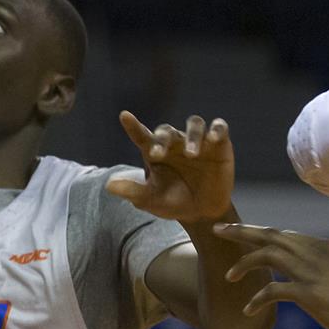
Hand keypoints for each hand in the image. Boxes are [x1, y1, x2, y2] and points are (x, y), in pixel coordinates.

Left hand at [106, 112, 234, 224]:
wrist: (201, 212)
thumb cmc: (172, 203)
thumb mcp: (151, 200)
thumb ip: (133, 191)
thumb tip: (109, 185)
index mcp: (156, 151)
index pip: (142, 135)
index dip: (133, 126)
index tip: (124, 116)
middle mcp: (176, 142)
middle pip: (167, 130)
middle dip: (162, 139)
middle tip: (157, 154)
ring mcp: (198, 141)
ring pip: (194, 124)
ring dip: (192, 136)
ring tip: (192, 154)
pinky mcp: (219, 144)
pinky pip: (219, 128)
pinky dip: (217, 129)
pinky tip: (214, 137)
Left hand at [216, 223, 328, 328]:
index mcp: (326, 247)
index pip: (288, 235)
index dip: (264, 234)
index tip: (245, 234)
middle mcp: (316, 253)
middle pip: (272, 236)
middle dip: (243, 231)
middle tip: (218, 229)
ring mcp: (312, 272)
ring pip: (268, 256)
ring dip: (244, 263)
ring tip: (227, 275)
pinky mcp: (309, 294)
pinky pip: (273, 291)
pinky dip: (257, 299)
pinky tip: (247, 309)